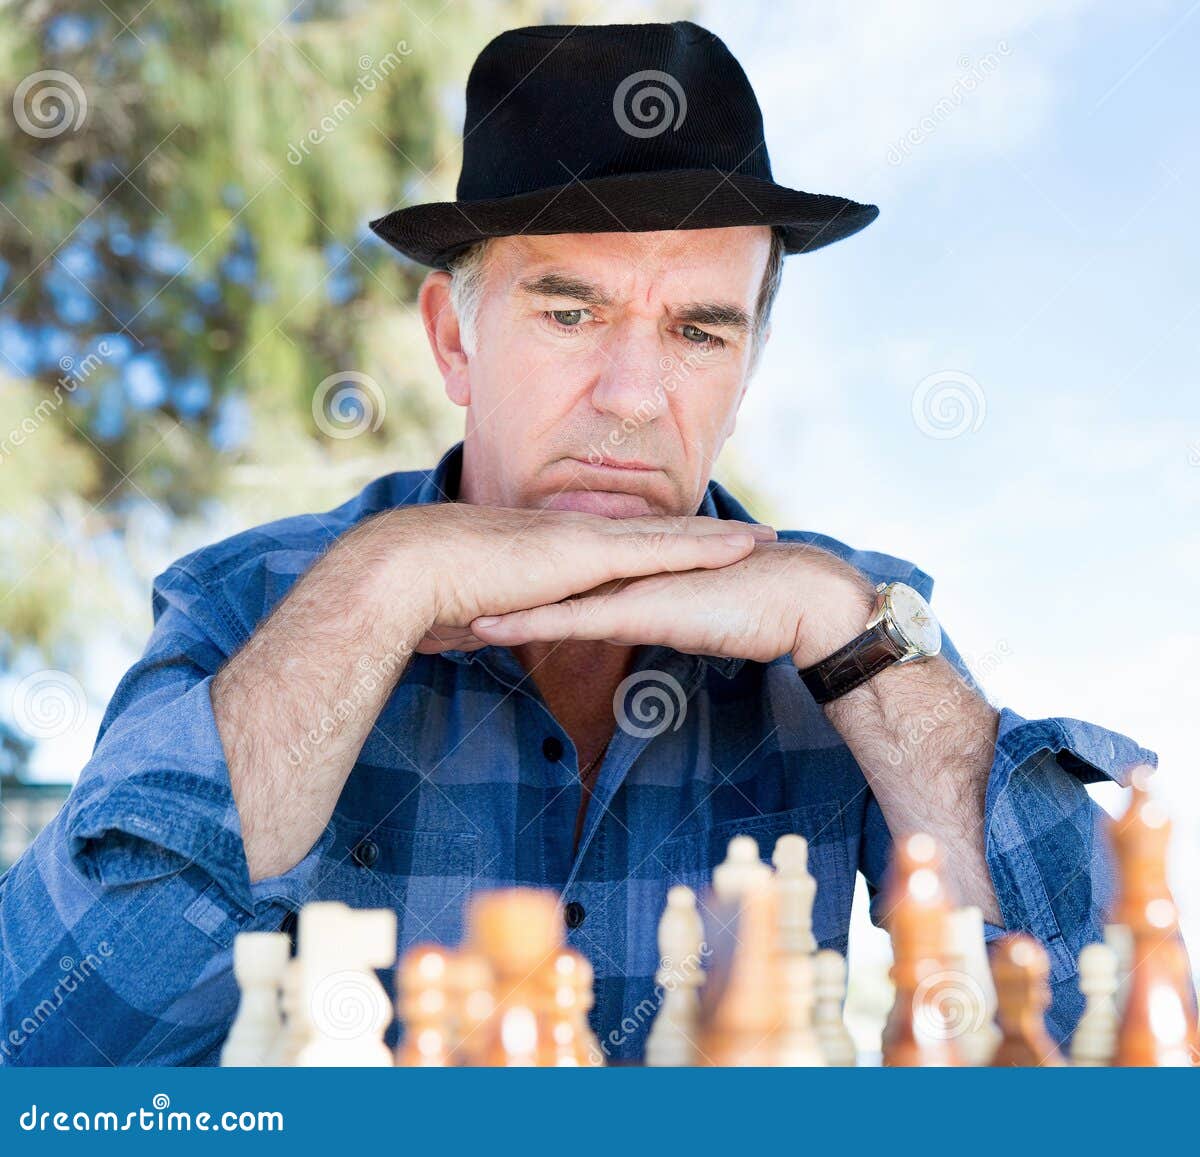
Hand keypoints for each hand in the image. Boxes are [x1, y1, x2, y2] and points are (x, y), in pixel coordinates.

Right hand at [348, 503, 776, 653]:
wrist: (406, 570)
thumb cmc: (430, 594)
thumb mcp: (480, 609)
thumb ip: (498, 615)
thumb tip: (488, 629)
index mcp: (555, 548)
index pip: (621, 545)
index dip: (663, 545)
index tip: (698, 548)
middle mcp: (576, 535)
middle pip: (657, 533)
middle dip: (707, 535)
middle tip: (754, 535)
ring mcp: (584, 540)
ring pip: (669, 536)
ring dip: (718, 539)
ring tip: (762, 539)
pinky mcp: (587, 555)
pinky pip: (659, 551)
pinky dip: (702, 549)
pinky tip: (736, 551)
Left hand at [466, 541, 875, 665]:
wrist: (796, 596)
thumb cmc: (756, 608)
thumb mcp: (693, 615)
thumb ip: (662, 614)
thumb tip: (640, 626)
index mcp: (633, 571)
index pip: (563, 575)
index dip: (518, 582)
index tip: (473, 592)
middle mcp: (621, 570)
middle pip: (541, 578)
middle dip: (489, 586)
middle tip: (437, 596)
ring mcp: (626, 585)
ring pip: (542, 595)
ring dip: (491, 603)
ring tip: (438, 612)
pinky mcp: (637, 608)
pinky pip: (569, 618)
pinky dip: (525, 623)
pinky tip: (486, 628)